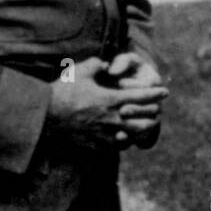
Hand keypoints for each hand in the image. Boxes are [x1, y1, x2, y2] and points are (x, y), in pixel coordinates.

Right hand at [47, 57, 166, 149]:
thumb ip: (97, 65)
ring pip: (133, 134)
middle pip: (142, 118)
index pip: (140, 97)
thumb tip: (106, 64)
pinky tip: (128, 138)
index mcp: (111, 99)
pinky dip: (127, 141)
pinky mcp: (97, 145)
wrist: (45, 118)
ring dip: (143, 129)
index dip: (155, 94)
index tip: (165, 91)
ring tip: (149, 125)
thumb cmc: (62, 92)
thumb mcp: (80, 72)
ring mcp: (105, 134)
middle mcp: (112, 119)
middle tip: (158, 109)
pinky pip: (118, 145)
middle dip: (152, 113)